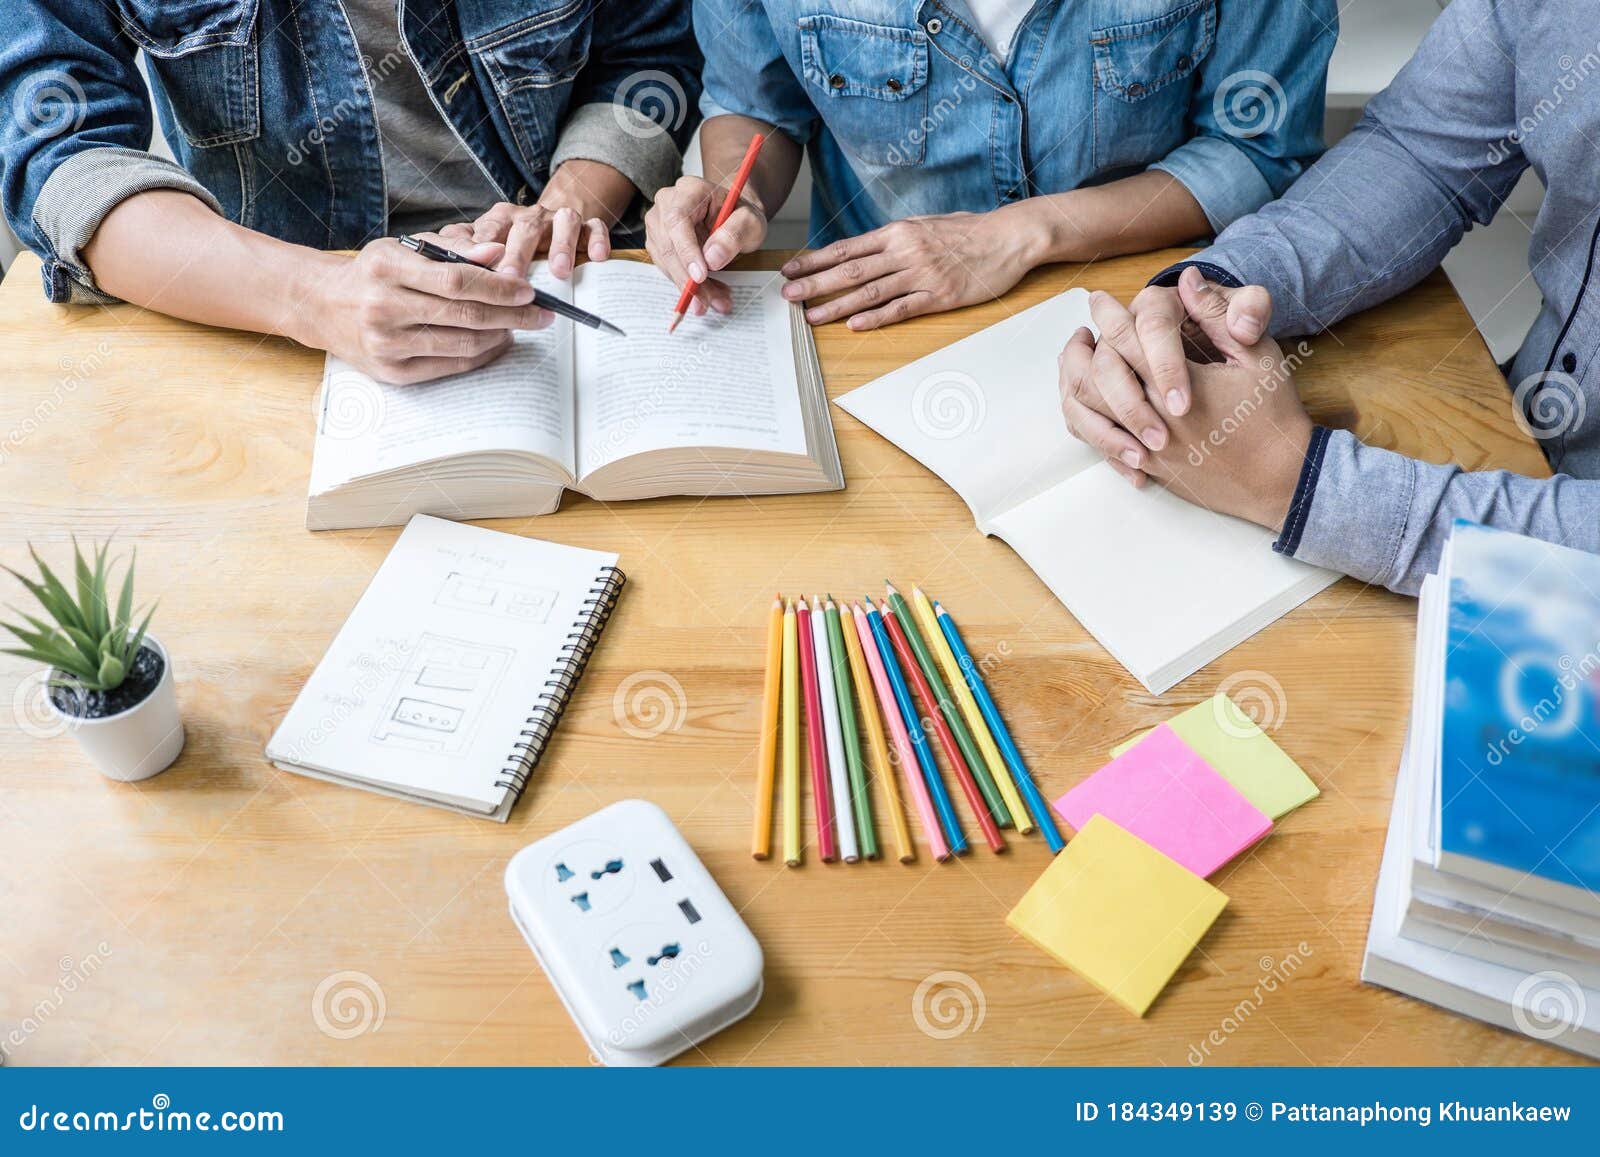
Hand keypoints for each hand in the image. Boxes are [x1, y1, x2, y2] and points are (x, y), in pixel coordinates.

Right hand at [308, 235, 550, 383]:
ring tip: (519, 325)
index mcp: (386, 267)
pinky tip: (497, 342)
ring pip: (461, 344)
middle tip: (542, 314)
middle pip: (464, 315)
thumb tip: (498, 253)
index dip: (499, 287)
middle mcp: (383, 307)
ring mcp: (386, 343)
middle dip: (512, 315)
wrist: (324, 306)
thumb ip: (452, 249)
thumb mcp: (405, 248)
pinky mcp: (392, 372)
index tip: (529, 290)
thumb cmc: (374, 272)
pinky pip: (450, 366)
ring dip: (500, 336)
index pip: (456, 280)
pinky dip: (481, 355)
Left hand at [439, 200, 610, 280]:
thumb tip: (443, 268)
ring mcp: (560, 219)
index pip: (490, 230)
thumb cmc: (512, 251)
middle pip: (525, 227)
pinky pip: (595, 227)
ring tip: (560, 272)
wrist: (552, 229)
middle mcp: (530, 216)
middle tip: (513, 277)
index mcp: (500, 220)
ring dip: (561, 245)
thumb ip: (466, 256)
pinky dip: (597, 239)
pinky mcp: (587, 226)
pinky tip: (598, 257)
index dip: (485, 250)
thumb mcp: (486, 253)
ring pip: (563, 222)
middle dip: (519, 253)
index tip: (479, 273)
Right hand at [644, 174, 767, 315]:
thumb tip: (712, 258)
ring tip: (715, 300)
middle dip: (689, 279)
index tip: (700, 277)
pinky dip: (686, 285)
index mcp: (690, 189)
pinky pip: (667, 269)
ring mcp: (658, 222)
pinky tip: (707, 292)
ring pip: (666, 261)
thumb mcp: (751, 222)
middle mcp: (667, 202)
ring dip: (689, 287)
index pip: (678, 220)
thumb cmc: (741, 215)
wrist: (734, 217)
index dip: (686, 251)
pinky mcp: (658, 242)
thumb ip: (735, 234)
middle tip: (710, 301)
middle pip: (669, 245)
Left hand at [779, 207, 1044, 329]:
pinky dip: (877, 317)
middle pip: (850, 270)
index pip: (846, 248)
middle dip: (815, 283)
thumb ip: (894, 239)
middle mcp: (904, 252)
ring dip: (838, 305)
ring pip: (870, 291)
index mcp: (898, 233)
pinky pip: (902, 308)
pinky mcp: (939, 295)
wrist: (1008, 237)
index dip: (815, 260)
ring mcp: (921, 274)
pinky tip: (855, 324)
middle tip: (788, 295)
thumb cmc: (967, 231)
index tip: (790, 269)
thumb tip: (864, 252)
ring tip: (812, 317)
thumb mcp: (925, 225)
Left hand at [1059, 272, 1310, 529]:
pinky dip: (1088, 421)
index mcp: (1179, 383)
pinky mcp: (1151, 468)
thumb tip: (1188, 279)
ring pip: (1091, 413)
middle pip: (1097, 377)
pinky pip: (1103, 445)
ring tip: (1077, 362)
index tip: (1099, 300)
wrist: (1281, 479)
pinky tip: (1089, 403)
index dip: (1109, 316)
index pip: (1128, 341)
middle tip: (1080, 331)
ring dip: (1076, 383)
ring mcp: (1148, 448)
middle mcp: (1155, 417)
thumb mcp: (1257, 356)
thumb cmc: (1271, 414)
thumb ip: (1218, 316)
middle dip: (1081, 350)